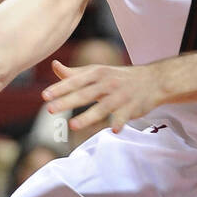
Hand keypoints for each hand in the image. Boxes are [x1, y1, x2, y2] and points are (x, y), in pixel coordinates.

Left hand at [42, 58, 166, 133]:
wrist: (152, 80)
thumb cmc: (119, 77)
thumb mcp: (98, 71)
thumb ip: (75, 73)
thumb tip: (53, 65)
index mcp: (97, 73)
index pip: (75, 81)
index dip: (60, 88)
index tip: (44, 96)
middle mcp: (107, 83)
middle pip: (85, 94)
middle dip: (67, 101)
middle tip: (50, 109)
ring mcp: (120, 96)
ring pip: (102, 107)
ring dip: (88, 117)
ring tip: (72, 126)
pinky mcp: (132, 107)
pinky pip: (124, 116)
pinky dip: (120, 122)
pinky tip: (113, 130)